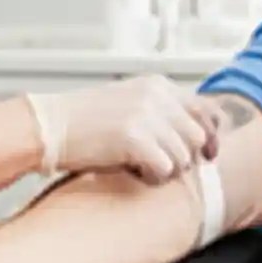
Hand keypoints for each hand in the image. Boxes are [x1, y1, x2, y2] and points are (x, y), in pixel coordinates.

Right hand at [28, 75, 224, 182]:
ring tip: (139, 165)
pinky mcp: (135, 138)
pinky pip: (165, 169)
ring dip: (166, 169)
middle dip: (185, 157)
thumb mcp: (129, 102)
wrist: (48, 125)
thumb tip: (198, 137)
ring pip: (184, 157)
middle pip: (198, 138)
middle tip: (160, 163)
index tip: (209, 154)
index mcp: (158, 85)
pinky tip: (133, 171)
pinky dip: (152, 177)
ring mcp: (147, 115)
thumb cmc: (84, 120)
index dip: (212, 136)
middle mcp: (156, 96)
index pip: (206, 110)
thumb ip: (162, 111)